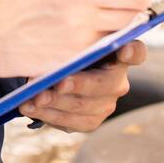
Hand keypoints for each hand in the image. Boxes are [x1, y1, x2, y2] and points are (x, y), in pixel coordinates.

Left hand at [19, 41, 146, 131]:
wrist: (49, 71)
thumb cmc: (61, 48)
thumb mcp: (66, 40)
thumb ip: (68, 43)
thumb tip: (53, 49)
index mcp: (117, 52)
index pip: (136, 52)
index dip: (132, 52)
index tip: (123, 50)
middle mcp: (117, 80)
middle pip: (105, 84)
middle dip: (80, 84)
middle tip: (59, 82)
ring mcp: (106, 103)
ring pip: (84, 106)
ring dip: (56, 102)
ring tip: (33, 97)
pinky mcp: (91, 120)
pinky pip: (71, 122)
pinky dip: (47, 114)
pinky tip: (28, 106)